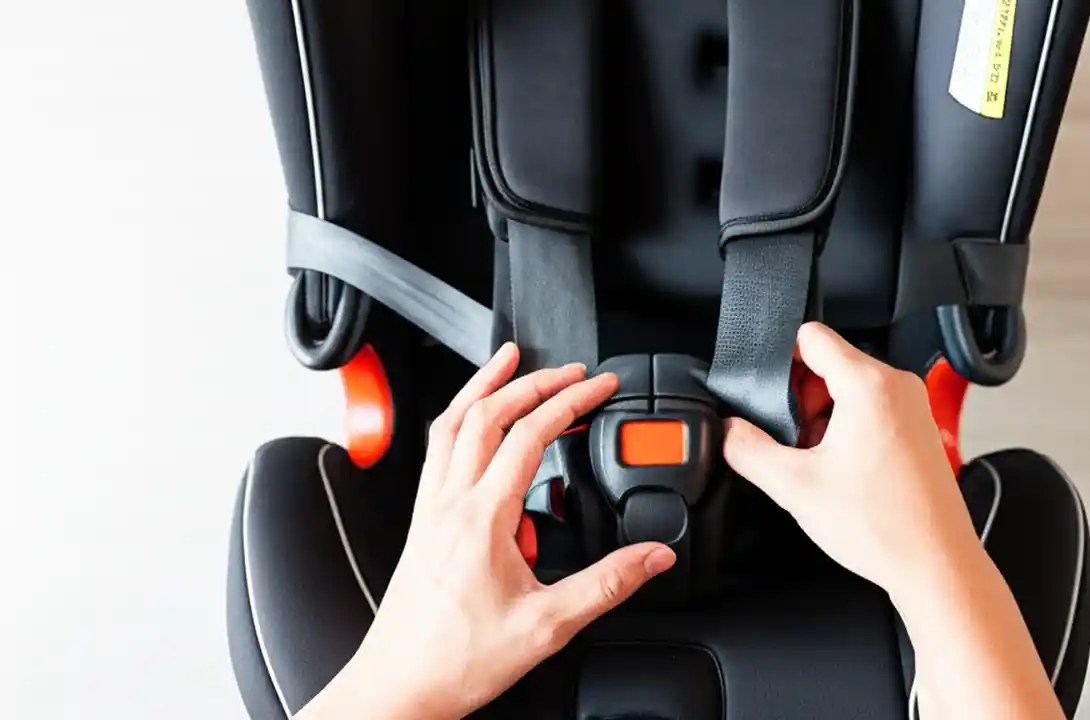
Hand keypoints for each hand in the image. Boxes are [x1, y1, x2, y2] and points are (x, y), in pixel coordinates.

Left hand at [301, 343, 676, 719]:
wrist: (399, 687)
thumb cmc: (456, 660)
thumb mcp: (547, 625)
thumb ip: (607, 585)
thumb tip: (653, 556)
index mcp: (482, 517)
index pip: (530, 434)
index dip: (571, 400)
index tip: (600, 385)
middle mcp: (450, 503)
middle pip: (486, 413)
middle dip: (531, 379)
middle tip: (568, 368)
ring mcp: (430, 509)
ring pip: (450, 423)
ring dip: (482, 385)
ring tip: (507, 361)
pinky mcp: (422, 524)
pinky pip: (438, 452)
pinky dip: (459, 421)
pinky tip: (473, 427)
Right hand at [723, 322, 979, 597]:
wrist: (935, 565)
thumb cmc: (885, 527)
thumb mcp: (793, 486)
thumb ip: (747, 449)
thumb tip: (730, 431)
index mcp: (869, 385)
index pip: (811, 336)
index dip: (779, 358)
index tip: (766, 389)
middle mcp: (897, 387)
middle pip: (828, 363)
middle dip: (800, 398)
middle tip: (792, 441)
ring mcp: (912, 407)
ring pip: (848, 388)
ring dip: (822, 417)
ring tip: (817, 462)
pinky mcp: (917, 429)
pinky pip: (870, 410)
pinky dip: (846, 430)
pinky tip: (840, 470)